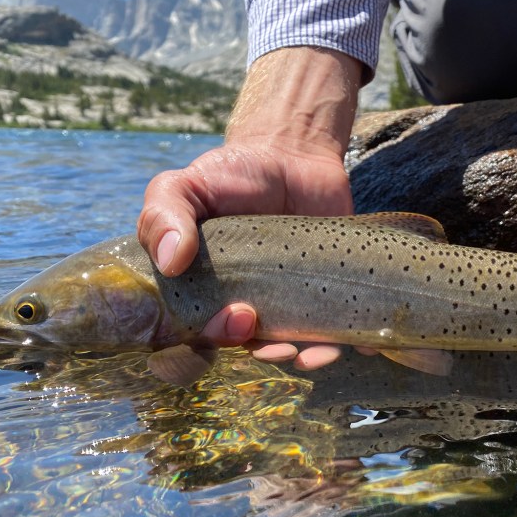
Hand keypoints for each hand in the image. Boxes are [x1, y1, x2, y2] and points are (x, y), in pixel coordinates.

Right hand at [138, 47, 362, 368]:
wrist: (293, 156)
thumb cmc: (231, 176)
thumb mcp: (185, 187)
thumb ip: (162, 217)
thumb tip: (170, 260)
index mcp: (195, 298)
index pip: (183, 346)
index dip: (193, 354)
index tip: (218, 324)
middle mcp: (235, 312)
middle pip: (239, 353)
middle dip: (249, 350)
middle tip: (251, 320)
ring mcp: (281, 311)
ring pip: (286, 353)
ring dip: (297, 360)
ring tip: (309, 353)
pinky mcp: (322, 302)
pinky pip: (330, 336)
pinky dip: (341, 345)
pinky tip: (354, 343)